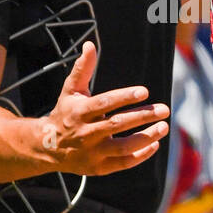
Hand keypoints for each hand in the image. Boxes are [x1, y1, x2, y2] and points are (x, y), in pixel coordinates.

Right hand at [41, 42, 169, 176]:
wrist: (48, 147)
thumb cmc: (65, 114)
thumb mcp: (70, 91)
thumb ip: (83, 69)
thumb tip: (90, 45)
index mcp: (80, 111)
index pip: (104, 103)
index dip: (125, 97)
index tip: (145, 92)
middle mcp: (86, 133)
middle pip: (117, 124)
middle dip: (143, 117)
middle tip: (164, 109)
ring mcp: (92, 152)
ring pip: (123, 147)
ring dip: (146, 137)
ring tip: (164, 127)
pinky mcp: (98, 167)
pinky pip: (123, 163)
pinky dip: (140, 155)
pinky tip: (154, 143)